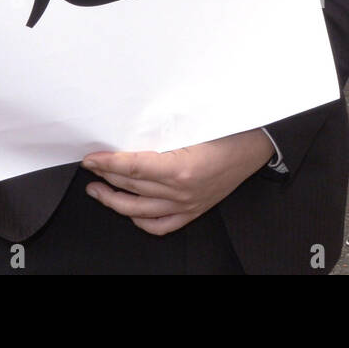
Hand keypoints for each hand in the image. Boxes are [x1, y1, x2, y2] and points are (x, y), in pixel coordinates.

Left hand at [82, 128, 274, 235]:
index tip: (92, 158)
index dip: (107, 163)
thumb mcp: (194, 122)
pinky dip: (140, 220)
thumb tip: (130, 130)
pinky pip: (161, 225)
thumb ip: (162, 129)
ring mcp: (187, 204)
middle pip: (132, 186)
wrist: (257, 144)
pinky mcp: (194, 210)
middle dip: (105, 176)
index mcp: (181, 168)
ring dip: (113, 200)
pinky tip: (129, 210)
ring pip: (139, 210)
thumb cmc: (229, 129)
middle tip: (91, 166)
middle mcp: (182, 191)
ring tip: (98, 190)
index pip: (132, 167)